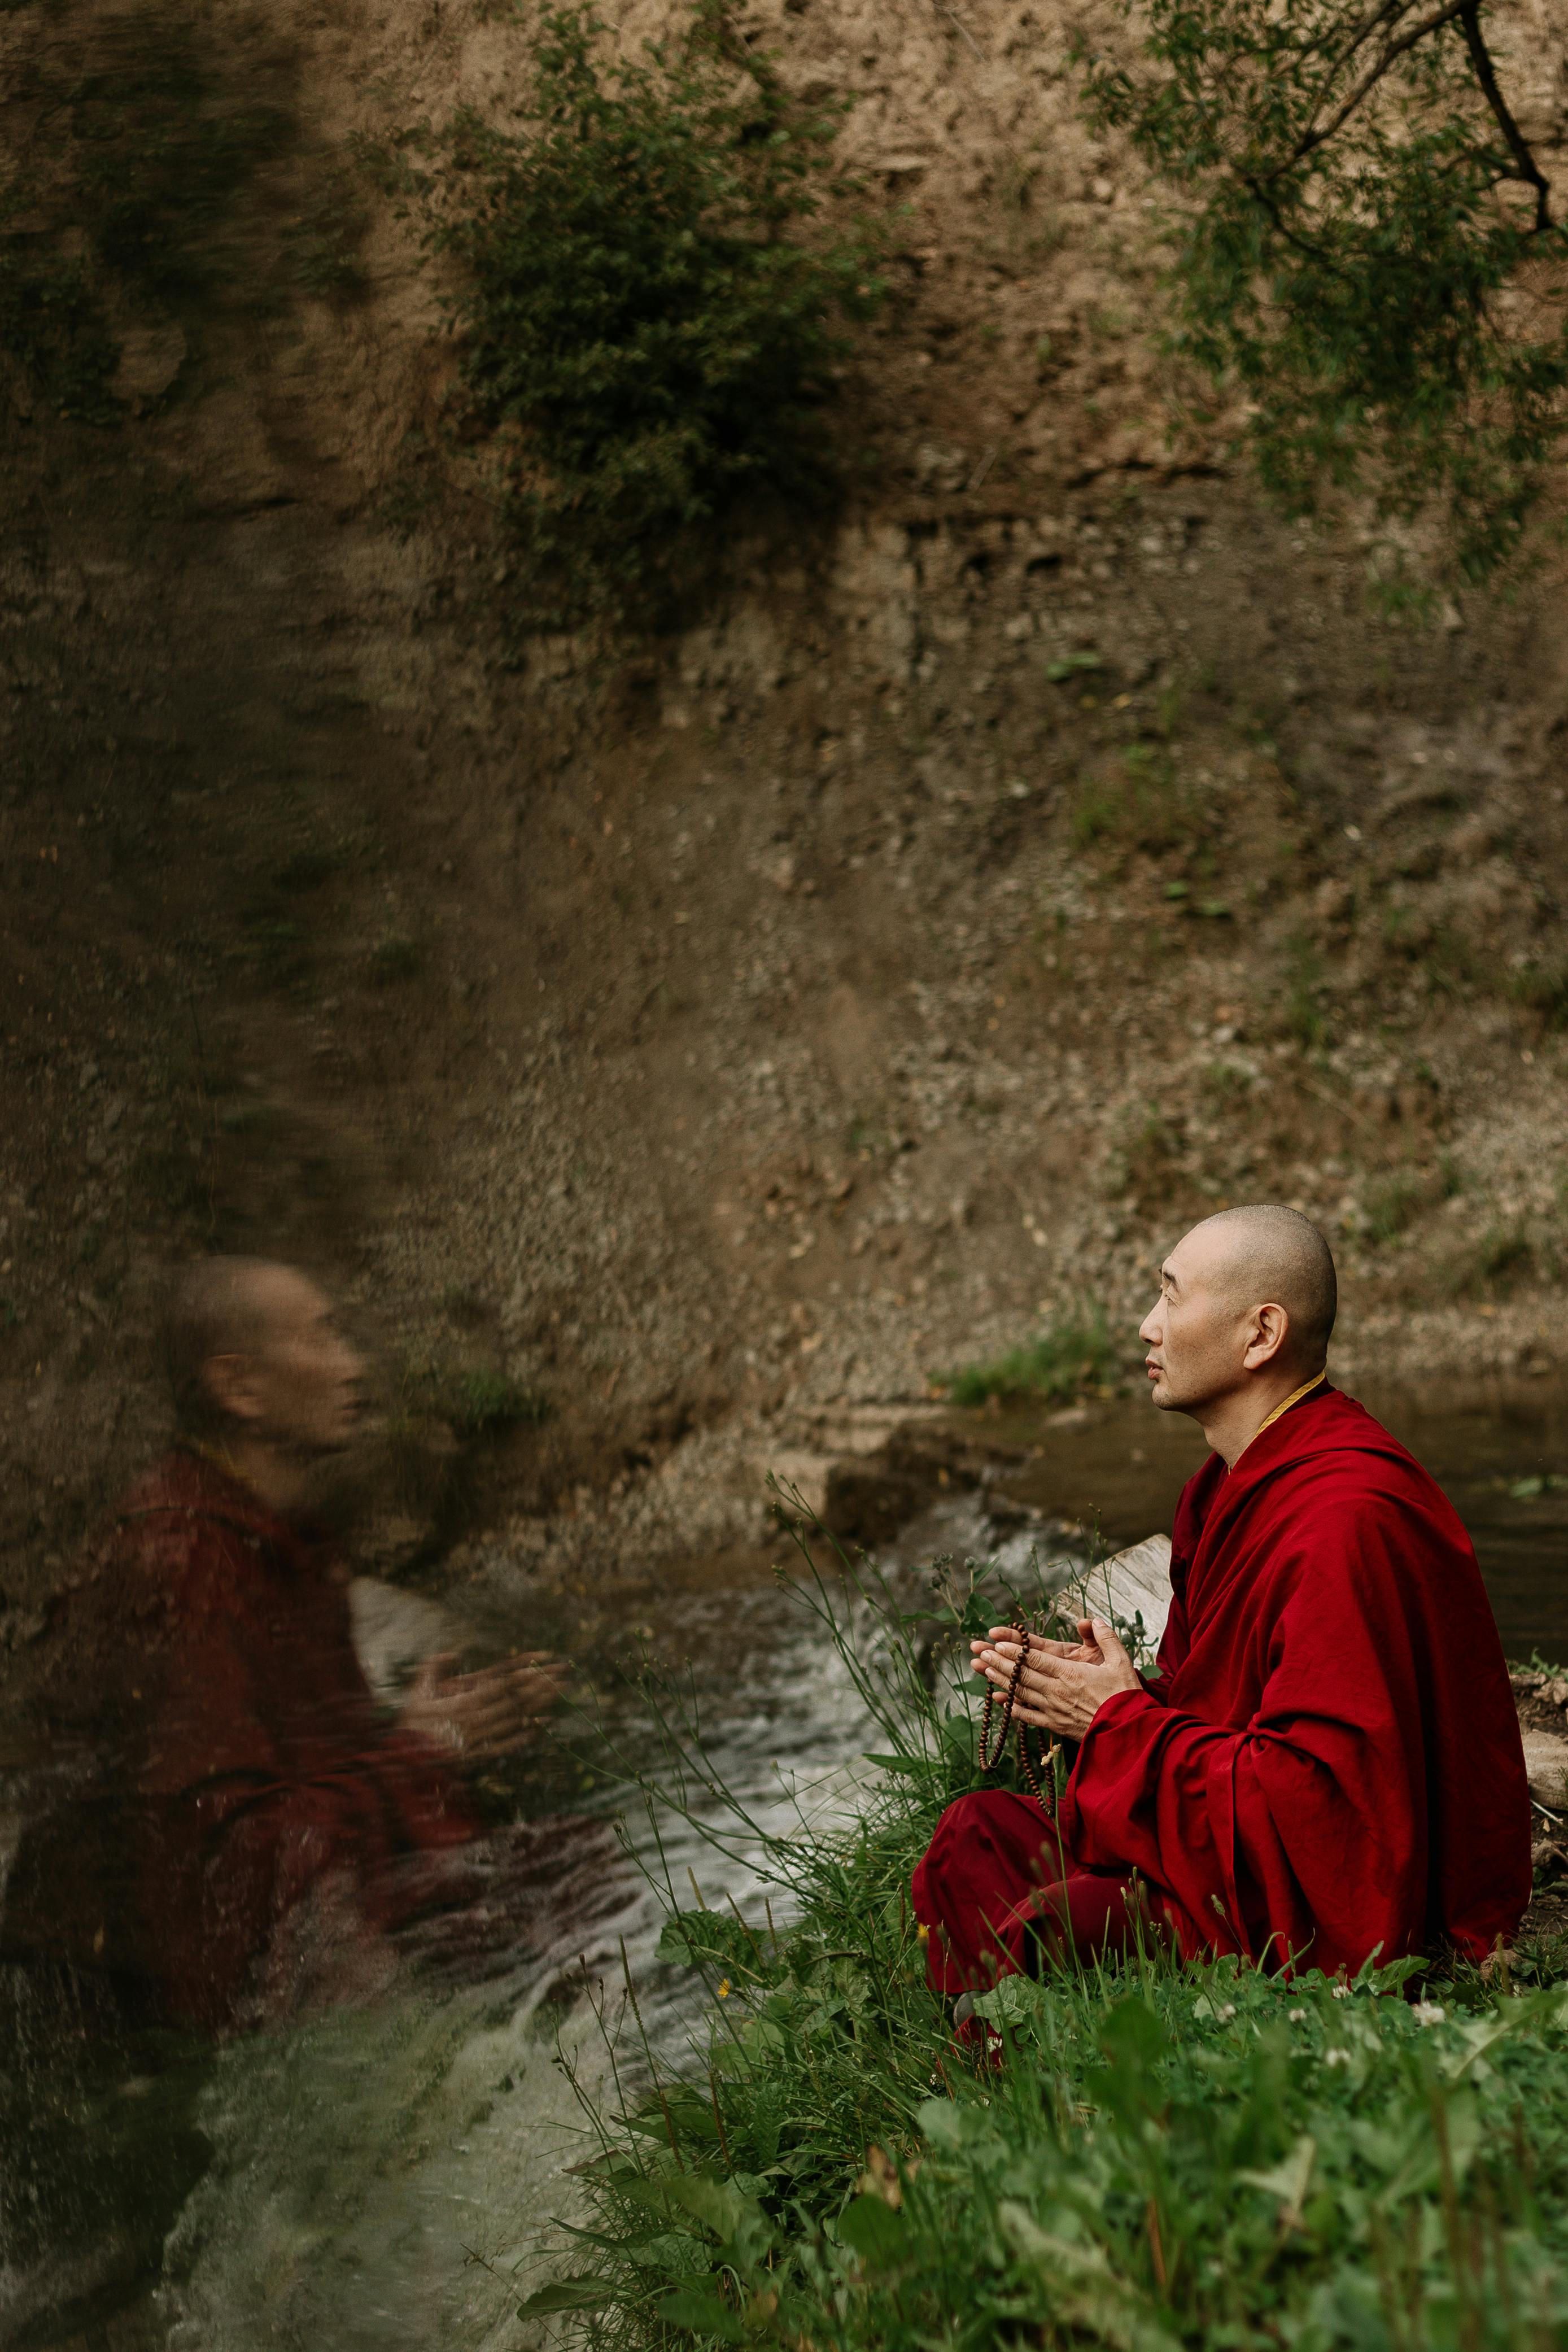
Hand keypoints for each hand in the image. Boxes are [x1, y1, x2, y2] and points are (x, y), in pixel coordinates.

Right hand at [399, 1650, 567, 1760]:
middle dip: (543, 1687)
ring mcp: (480, 1738)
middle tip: (566, 1678)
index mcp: (464, 1702)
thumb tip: (452, 1652)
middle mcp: (476, 1720)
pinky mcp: (478, 1756)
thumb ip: (434, 1669)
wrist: (401, 1761)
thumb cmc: (408, 1725)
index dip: (527, 1674)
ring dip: (540, 1707)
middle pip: (516, 1700)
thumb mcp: (417, 1692)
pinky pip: (507, 1744)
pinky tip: (541, 1727)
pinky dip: (525, 1735)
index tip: (546, 1665)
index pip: (503, 1684)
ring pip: (515, 1720)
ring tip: (560, 1696)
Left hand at [970, 1617, 1140, 1739]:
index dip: (1014, 1650)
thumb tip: (1094, 1620)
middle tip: (981, 1651)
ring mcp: (1054, 1710)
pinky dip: (1011, 1708)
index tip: (997, 1642)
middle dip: (999, 1661)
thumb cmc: (1126, 1698)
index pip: (1035, 1659)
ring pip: (1021, 1692)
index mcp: (1070, 1674)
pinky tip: (999, 1701)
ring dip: (1001, 1680)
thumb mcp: (1121, 1662)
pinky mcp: (1055, 1726)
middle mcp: (1057, 1691)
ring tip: (984, 1669)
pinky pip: (1028, 1716)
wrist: (1130, 1735)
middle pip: (1022, 1673)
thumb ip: (1106, 1638)